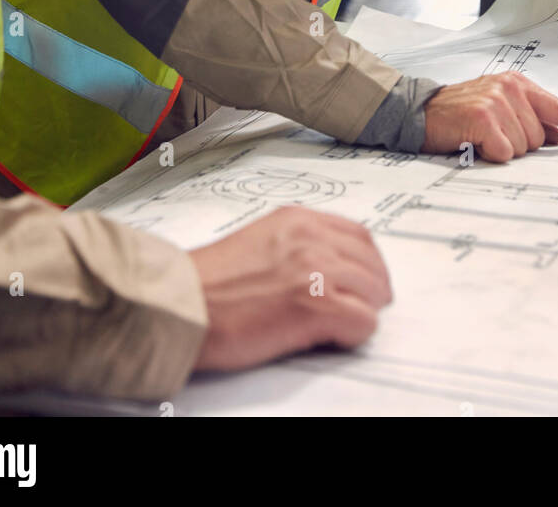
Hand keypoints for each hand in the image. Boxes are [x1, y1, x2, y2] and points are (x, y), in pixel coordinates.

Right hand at [189, 207, 391, 370]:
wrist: (184, 305)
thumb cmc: (209, 283)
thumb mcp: (259, 242)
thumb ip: (294, 245)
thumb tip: (324, 266)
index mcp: (297, 220)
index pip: (357, 234)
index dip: (367, 260)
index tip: (366, 277)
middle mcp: (311, 238)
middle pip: (371, 261)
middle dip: (374, 286)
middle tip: (368, 306)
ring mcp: (316, 270)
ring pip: (373, 291)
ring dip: (366, 310)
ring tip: (347, 325)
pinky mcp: (317, 306)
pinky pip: (363, 322)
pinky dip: (355, 334)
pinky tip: (334, 338)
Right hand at [422, 72, 557, 161]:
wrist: (421, 112)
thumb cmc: (460, 114)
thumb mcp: (498, 108)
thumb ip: (529, 118)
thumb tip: (556, 136)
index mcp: (517, 83)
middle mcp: (510, 87)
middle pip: (540, 138)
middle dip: (519, 144)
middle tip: (491, 134)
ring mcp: (497, 101)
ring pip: (524, 147)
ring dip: (503, 149)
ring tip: (480, 137)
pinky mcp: (484, 117)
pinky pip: (505, 153)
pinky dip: (491, 155)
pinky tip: (474, 142)